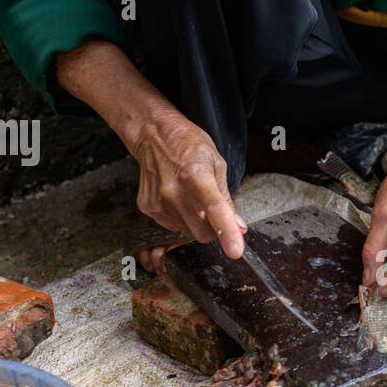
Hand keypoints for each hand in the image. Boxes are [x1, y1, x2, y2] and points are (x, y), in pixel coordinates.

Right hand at [53, 40, 246, 272]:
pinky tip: (176, 198)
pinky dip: (179, 217)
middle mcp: (174, 192)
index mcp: (197, 176)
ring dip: (195, 221)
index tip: (235, 251)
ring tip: (190, 196)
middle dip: (213, 229)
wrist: (154, 136)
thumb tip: (239, 226)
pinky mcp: (148, 208)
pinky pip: (172, 226)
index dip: (227, 232)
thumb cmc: (189, 146)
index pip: (215, 210)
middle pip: (203, 233)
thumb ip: (227, 199)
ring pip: (187, 231)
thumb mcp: (217, 165)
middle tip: (212, 209)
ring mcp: (159, 202)